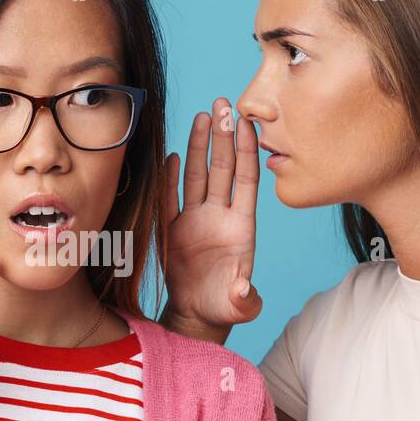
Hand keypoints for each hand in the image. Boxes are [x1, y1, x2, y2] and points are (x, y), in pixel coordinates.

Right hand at [161, 97, 261, 337]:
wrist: (198, 317)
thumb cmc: (224, 309)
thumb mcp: (239, 306)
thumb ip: (245, 298)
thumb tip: (245, 291)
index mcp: (240, 228)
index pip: (245, 180)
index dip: (247, 152)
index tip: (248, 123)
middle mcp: (219, 217)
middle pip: (222, 169)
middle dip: (223, 136)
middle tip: (222, 103)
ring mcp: (196, 221)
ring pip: (198, 176)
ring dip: (200, 147)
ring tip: (203, 116)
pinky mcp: (174, 230)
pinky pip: (171, 198)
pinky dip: (171, 177)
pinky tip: (175, 154)